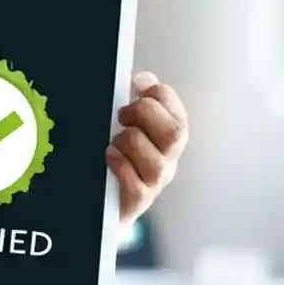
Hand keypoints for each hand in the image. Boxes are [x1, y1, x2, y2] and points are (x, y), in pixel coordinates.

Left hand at [106, 71, 188, 226]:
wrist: (105, 205)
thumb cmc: (118, 159)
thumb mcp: (129, 127)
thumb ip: (137, 102)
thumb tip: (142, 79)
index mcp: (169, 138)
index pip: (178, 112)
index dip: (160, 94)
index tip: (137, 85)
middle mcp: (168, 160)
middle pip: (175, 133)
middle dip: (145, 114)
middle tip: (122, 115)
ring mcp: (156, 183)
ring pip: (155, 160)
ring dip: (128, 142)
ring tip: (114, 142)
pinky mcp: (138, 201)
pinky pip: (136, 184)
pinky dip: (119, 165)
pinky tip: (109, 157)